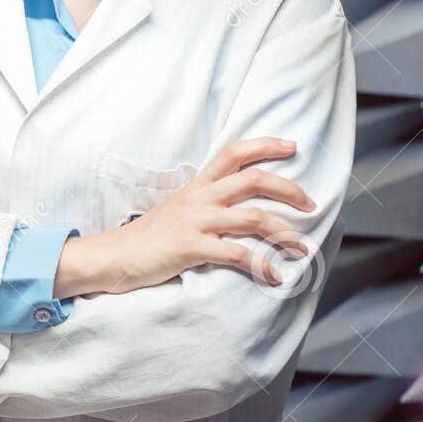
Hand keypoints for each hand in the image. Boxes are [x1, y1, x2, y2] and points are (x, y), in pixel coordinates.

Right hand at [57, 136, 314, 294]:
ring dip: (285, 233)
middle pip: (253, 180)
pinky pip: (236, 254)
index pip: (233, 153)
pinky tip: (275, 275)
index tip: (292, 147)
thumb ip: (203, 204)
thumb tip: (233, 208)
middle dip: (289, 190)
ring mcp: (194, 222)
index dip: (266, 146)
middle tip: (310, 204)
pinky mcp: (190, 248)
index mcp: (196, 186)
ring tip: (302, 247)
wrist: (111, 257)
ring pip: (252, 217)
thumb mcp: (175, 211)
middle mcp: (198, 198)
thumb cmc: (146, 239)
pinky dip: (262, 265)